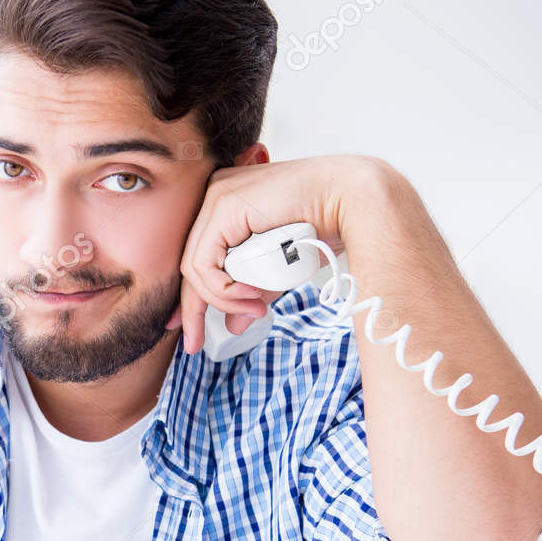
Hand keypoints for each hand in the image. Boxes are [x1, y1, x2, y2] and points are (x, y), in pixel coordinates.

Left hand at [169, 155, 373, 354]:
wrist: (353, 202)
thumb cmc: (325, 226)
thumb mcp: (278, 268)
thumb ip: (254, 291)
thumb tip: (234, 325)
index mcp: (225, 207)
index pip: (197, 259)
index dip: (189, 299)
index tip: (188, 332)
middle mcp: (215, 197)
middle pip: (192, 264)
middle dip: (193, 308)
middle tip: (195, 342)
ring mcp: (217, 198)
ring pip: (196, 267)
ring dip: (223, 299)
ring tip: (255, 308)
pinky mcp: (224, 206)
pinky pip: (205, 262)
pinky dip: (225, 288)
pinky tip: (251, 295)